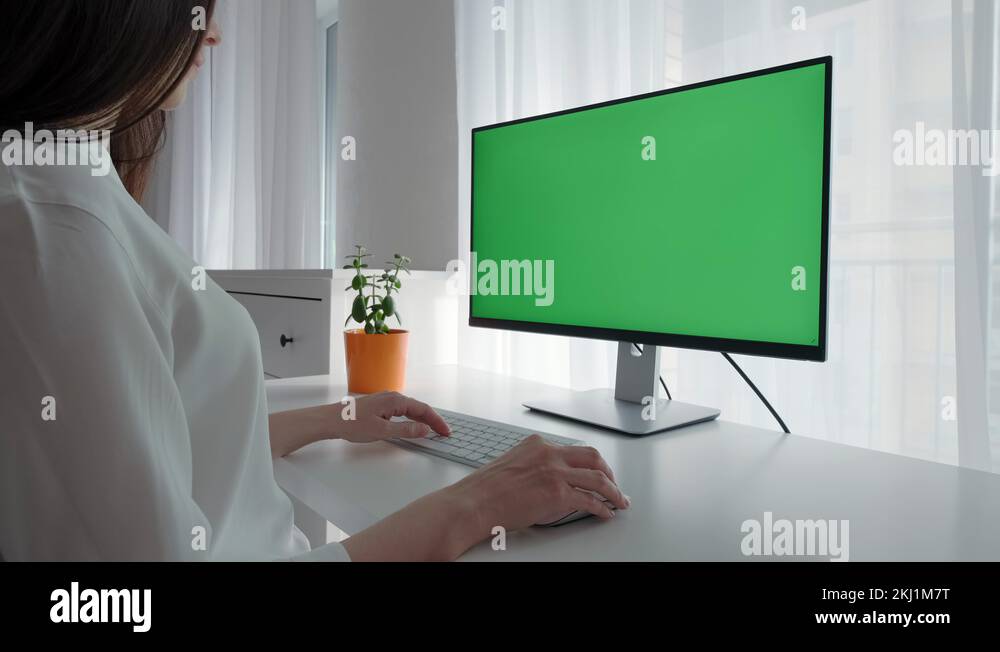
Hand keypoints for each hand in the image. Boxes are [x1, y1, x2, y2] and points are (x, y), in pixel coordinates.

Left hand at [336, 391, 450, 443]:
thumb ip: (405, 430)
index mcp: (395, 400)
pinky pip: (402, 411)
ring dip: (423, 419)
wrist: (331, 420)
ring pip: (410, 409)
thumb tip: (424, 430)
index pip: (423, 409)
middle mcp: (392, 396)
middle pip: (419, 408)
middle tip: (444, 433)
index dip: (436, 421)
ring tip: (433, 430)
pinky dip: (412, 418)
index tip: (445, 431)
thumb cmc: (353, 424)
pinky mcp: (380, 406)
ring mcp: (386, 400)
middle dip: (433, 420)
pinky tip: (413, 426)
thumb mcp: (382, 431)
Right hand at [447, 435, 629, 531]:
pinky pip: (590, 501)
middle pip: (592, 457)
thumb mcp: (511, 465)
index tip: (595, 471)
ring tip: (619, 500)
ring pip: (597, 478)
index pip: (572, 449)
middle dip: (608, 471)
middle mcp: (549, 454)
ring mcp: (555, 473)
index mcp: (537, 444)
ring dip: (613, 491)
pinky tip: (605, 513)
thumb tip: (547, 480)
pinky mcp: (558, 494)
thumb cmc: (484, 489)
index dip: (588, 462)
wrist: (473, 503)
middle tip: (614, 484)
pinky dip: (602, 508)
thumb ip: (533, 466)